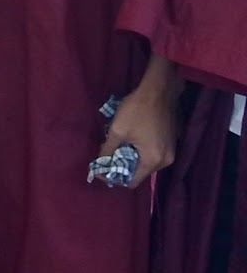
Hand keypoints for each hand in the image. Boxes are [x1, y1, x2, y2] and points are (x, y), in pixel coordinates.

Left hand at [98, 58, 181, 188]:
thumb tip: (100, 163)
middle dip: (121, 167)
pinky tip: (130, 141)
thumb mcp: (117, 131)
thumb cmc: (137, 110)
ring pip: (146, 163)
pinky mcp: (171, 143)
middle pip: (140, 173)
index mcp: (153, 160)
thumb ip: (108, 150)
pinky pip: (153, 154)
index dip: (114, 178)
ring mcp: (171, 152)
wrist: (159, 91)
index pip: (132, 182)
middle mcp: (166, 161)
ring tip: (116, 148)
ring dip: (130, 158)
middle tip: (106, 157)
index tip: (101, 170)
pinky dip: (140, 152)